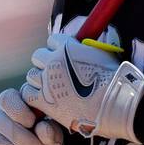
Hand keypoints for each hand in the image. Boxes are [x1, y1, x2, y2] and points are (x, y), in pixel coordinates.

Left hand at [20, 20, 143, 143]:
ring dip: (40, 80)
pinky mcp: (45, 101)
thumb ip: (85, 48)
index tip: (64, 58)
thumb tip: (81, 45)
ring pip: (31, 75)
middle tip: (57, 75)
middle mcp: (53, 61)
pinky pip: (28, 93)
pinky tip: (44, 100)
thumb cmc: (114, 79)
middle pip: (38, 57)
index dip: (58, 49)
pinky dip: (33, 95)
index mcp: (66, 46)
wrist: (116, 103)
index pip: (52, 40)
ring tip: (53, 89)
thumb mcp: (101, 53)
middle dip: (46, 64)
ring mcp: (47, 81)